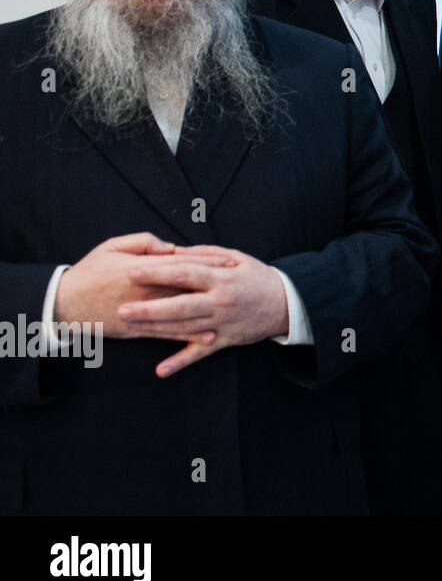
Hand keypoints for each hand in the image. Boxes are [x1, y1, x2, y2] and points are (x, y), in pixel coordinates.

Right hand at [55, 232, 223, 338]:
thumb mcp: (112, 247)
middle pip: (187, 289)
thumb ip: (143, 243)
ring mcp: (142, 314)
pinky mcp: (137, 331)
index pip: (181, 265)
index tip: (229, 262)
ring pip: (181, 315)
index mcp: (141, 270)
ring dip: (209, 314)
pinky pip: (167, 335)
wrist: (63, 303)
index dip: (207, 263)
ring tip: (232, 313)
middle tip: (239, 286)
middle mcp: (145, 293)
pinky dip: (189, 337)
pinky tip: (208, 337)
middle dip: (215, 288)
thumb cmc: (89, 271)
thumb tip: (171, 247)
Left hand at [119, 244, 289, 377]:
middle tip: (121, 309)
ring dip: (156, 330)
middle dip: (150, 308)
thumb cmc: (258, 277)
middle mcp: (221, 302)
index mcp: (223, 278)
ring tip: (129, 327)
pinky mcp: (225, 341)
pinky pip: (200, 354)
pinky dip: (180, 363)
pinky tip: (160, 370)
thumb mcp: (237, 257)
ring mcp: (222, 324)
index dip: (159, 273)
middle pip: (180, 306)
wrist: (287, 304)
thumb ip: (206, 253)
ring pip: (185, 329)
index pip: (186, 274)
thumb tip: (174, 251)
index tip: (133, 271)